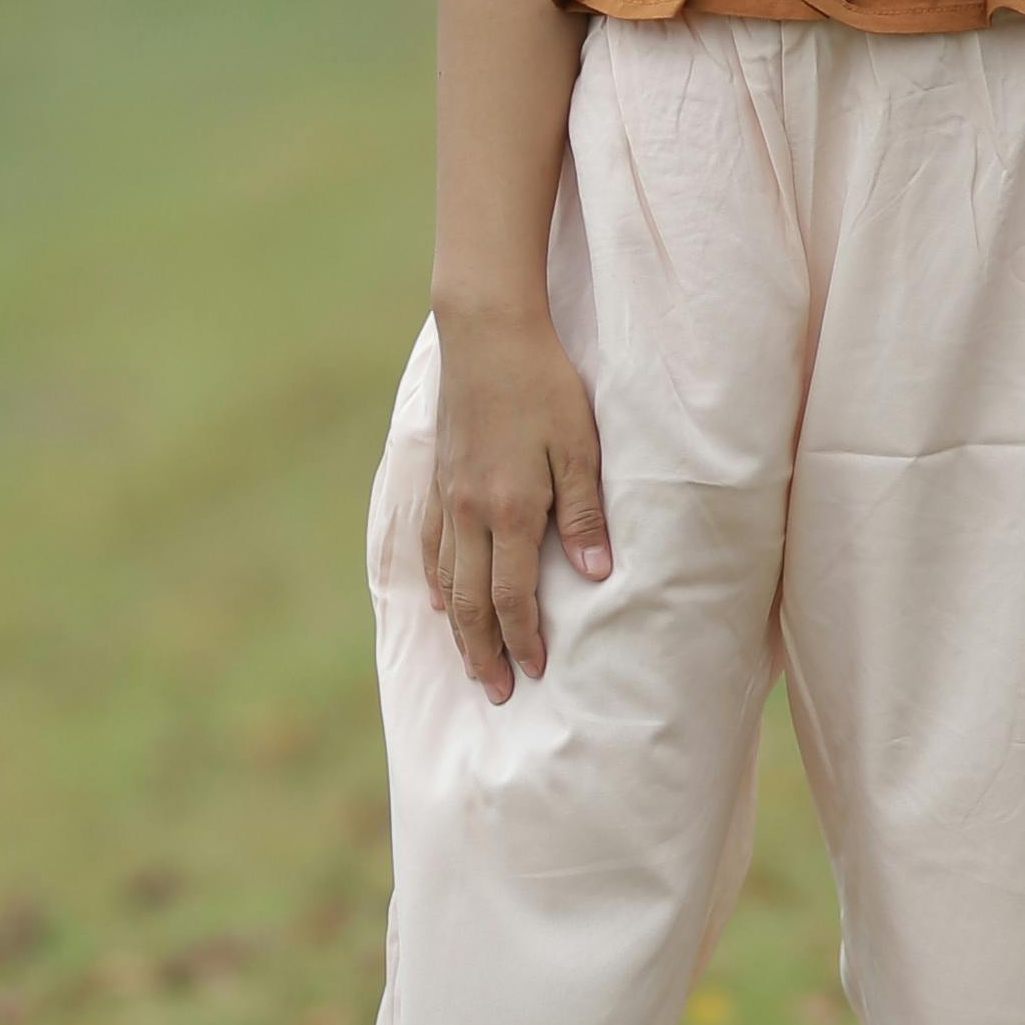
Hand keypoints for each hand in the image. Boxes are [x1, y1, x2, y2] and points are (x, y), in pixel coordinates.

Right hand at [425, 300, 611, 701]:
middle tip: (494, 692)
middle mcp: (471, 512)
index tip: (535, 672)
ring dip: (456, 626)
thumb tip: (595, 578)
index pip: (512, 596)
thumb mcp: (579, 447)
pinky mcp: (437, 476)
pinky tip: (437, 595)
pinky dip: (433, 579)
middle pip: (470, 601)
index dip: (523, 639)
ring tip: (468, 659)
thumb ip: (585, 515)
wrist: (486, 332)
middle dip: (483, 651)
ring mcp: (447, 496)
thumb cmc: (543, 385)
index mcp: (511, 510)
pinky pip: (429, 544)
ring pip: (444, 579)